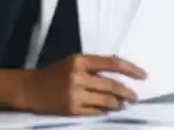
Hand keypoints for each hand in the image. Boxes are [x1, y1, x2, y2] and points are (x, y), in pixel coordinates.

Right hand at [18, 54, 146, 115]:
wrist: (30, 89)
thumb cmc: (54, 74)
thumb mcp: (73, 63)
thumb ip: (93, 68)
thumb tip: (119, 78)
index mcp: (80, 61)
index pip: (112, 63)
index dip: (130, 69)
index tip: (143, 76)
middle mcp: (78, 76)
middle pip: (112, 85)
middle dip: (127, 93)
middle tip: (135, 97)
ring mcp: (75, 94)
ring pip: (106, 101)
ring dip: (117, 104)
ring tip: (122, 105)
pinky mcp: (72, 109)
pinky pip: (95, 112)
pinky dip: (104, 111)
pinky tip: (107, 111)